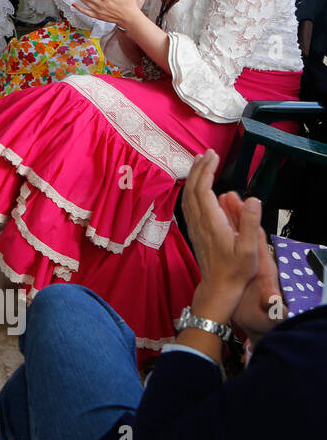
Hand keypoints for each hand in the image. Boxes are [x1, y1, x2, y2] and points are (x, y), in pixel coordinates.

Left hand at [180, 150, 264, 322]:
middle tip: (209, 152)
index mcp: (212, 222)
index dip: (207, 170)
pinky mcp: (194, 230)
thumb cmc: (236, 270)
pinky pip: (187, 203)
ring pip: (187, 195)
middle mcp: (199, 221)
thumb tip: (253, 199)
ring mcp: (194, 225)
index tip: (214, 155)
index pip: (203, 189)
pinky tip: (196, 184)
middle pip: (192, 188)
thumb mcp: (249, 249)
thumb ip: (250, 223)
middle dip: (199, 168)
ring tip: (201, 162)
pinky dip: (191, 188)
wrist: (219, 287)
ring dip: (193, 176)